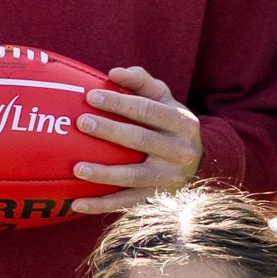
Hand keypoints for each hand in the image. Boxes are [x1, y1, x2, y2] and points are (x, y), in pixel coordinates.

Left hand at [68, 67, 204, 211]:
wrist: (199, 161)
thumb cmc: (169, 122)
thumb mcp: (164, 98)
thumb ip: (141, 81)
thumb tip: (114, 72)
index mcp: (181, 123)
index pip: (147, 110)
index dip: (119, 103)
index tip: (91, 96)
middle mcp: (179, 151)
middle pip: (141, 140)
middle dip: (110, 131)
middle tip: (81, 122)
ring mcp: (169, 177)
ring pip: (134, 176)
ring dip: (104, 174)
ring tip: (77, 168)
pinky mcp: (157, 197)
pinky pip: (127, 202)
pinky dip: (102, 205)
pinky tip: (78, 203)